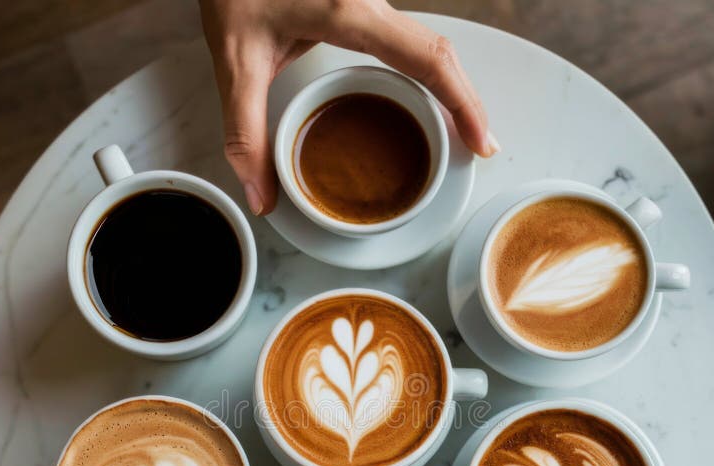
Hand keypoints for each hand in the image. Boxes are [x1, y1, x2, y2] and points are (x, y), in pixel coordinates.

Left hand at [199, 0, 498, 214]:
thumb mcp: (233, 62)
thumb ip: (246, 133)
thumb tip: (264, 198)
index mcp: (348, 11)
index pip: (428, 58)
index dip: (463, 102)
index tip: (479, 141)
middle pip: (439, 51)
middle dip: (466, 101)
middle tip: (478, 146)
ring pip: (428, 42)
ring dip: (450, 87)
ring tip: (460, 130)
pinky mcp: (363, 1)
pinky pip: (409, 37)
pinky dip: (428, 72)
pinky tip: (427, 99)